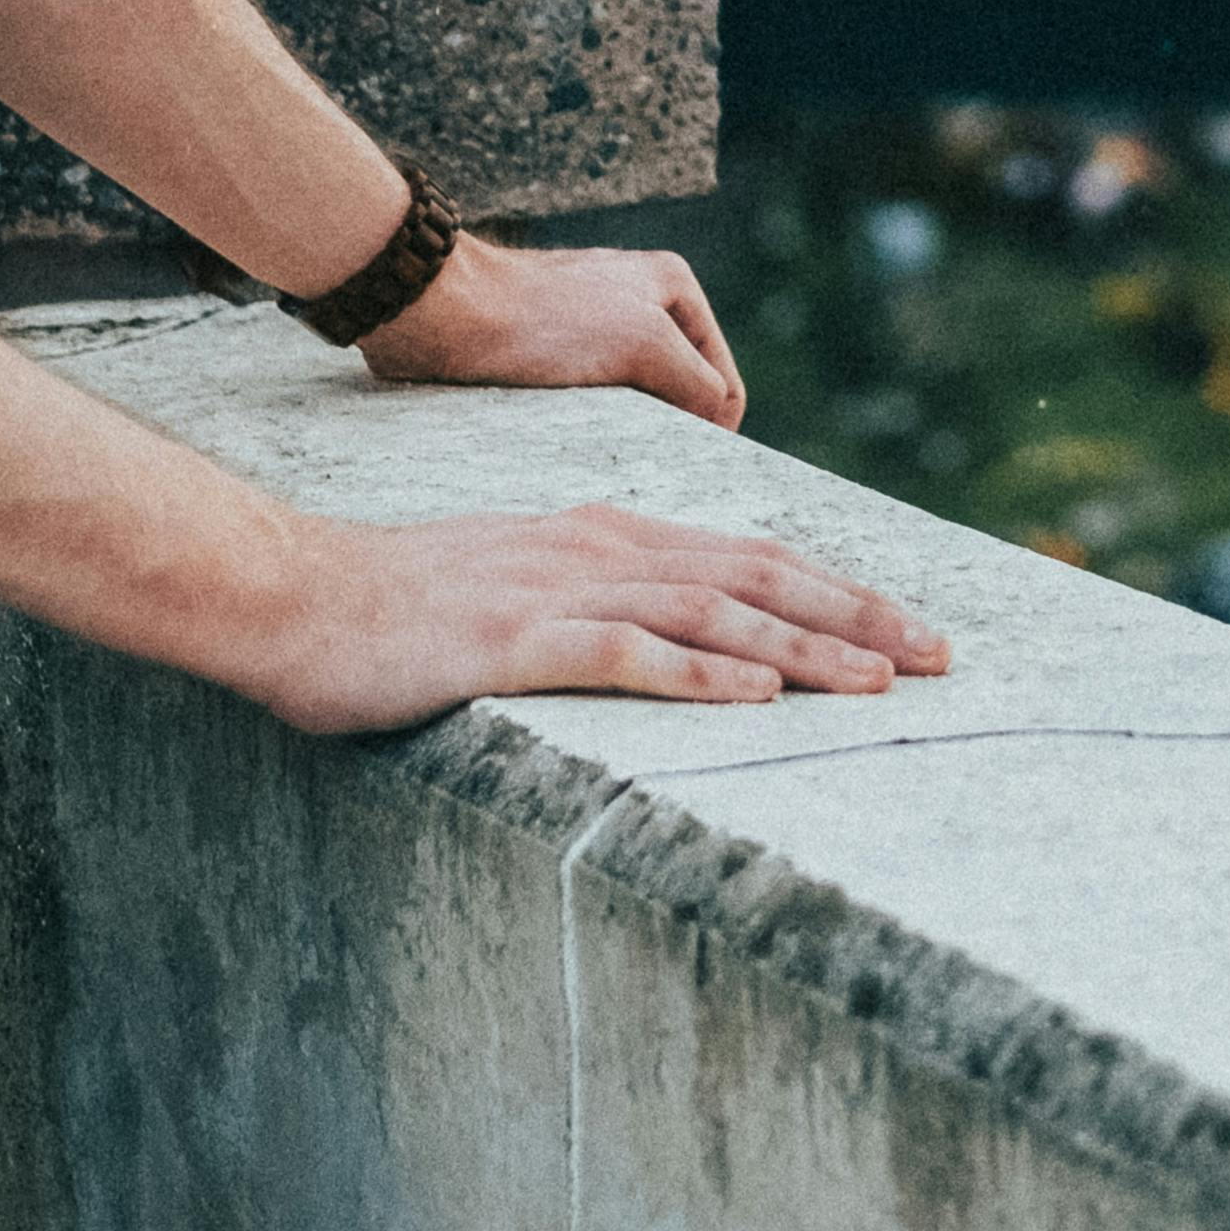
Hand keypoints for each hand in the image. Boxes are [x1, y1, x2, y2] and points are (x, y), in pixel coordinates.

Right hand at [262, 501, 950, 734]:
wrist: (287, 593)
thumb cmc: (396, 607)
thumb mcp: (514, 586)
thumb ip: (591, 598)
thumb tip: (664, 629)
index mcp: (605, 535)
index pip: (750, 556)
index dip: (839, 589)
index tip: (911, 627)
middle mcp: (598, 549)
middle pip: (757, 575)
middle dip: (858, 614)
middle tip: (942, 654)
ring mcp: (557, 591)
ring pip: (713, 612)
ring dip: (805, 649)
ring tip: (881, 682)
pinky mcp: (513, 641)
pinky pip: (625, 653)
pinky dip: (700, 672)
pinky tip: (755, 695)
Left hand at [357, 232, 745, 426]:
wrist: (441, 315)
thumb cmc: (541, 320)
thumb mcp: (644, 343)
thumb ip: (699, 382)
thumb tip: (720, 421)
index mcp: (672, 284)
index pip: (722, 381)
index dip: (704, 427)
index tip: (666, 457)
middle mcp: (637, 300)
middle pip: (678, 394)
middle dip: (661, 429)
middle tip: (625, 454)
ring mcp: (591, 329)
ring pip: (632, 406)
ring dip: (621, 432)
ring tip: (588, 442)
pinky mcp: (550, 357)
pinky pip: (588, 408)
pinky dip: (585, 429)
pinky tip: (563, 438)